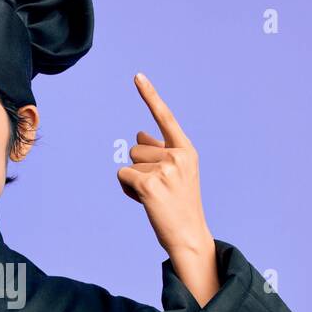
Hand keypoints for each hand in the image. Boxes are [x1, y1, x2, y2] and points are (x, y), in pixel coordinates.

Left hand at [118, 73, 218, 305]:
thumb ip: (159, 152)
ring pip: (128, 162)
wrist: (189, 236)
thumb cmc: (179, 205)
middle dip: (140, 167)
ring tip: (154, 197)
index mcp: (186, 150)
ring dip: (133, 180)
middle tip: (159, 190)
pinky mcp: (149, 185)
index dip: (149, 95)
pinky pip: (122, 176)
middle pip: (136, 147)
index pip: (164, 118)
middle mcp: (178, 156)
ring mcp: (164, 170)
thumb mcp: (176, 174)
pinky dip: (126, 189)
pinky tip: (144, 202)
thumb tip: (138, 134)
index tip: (136, 75)